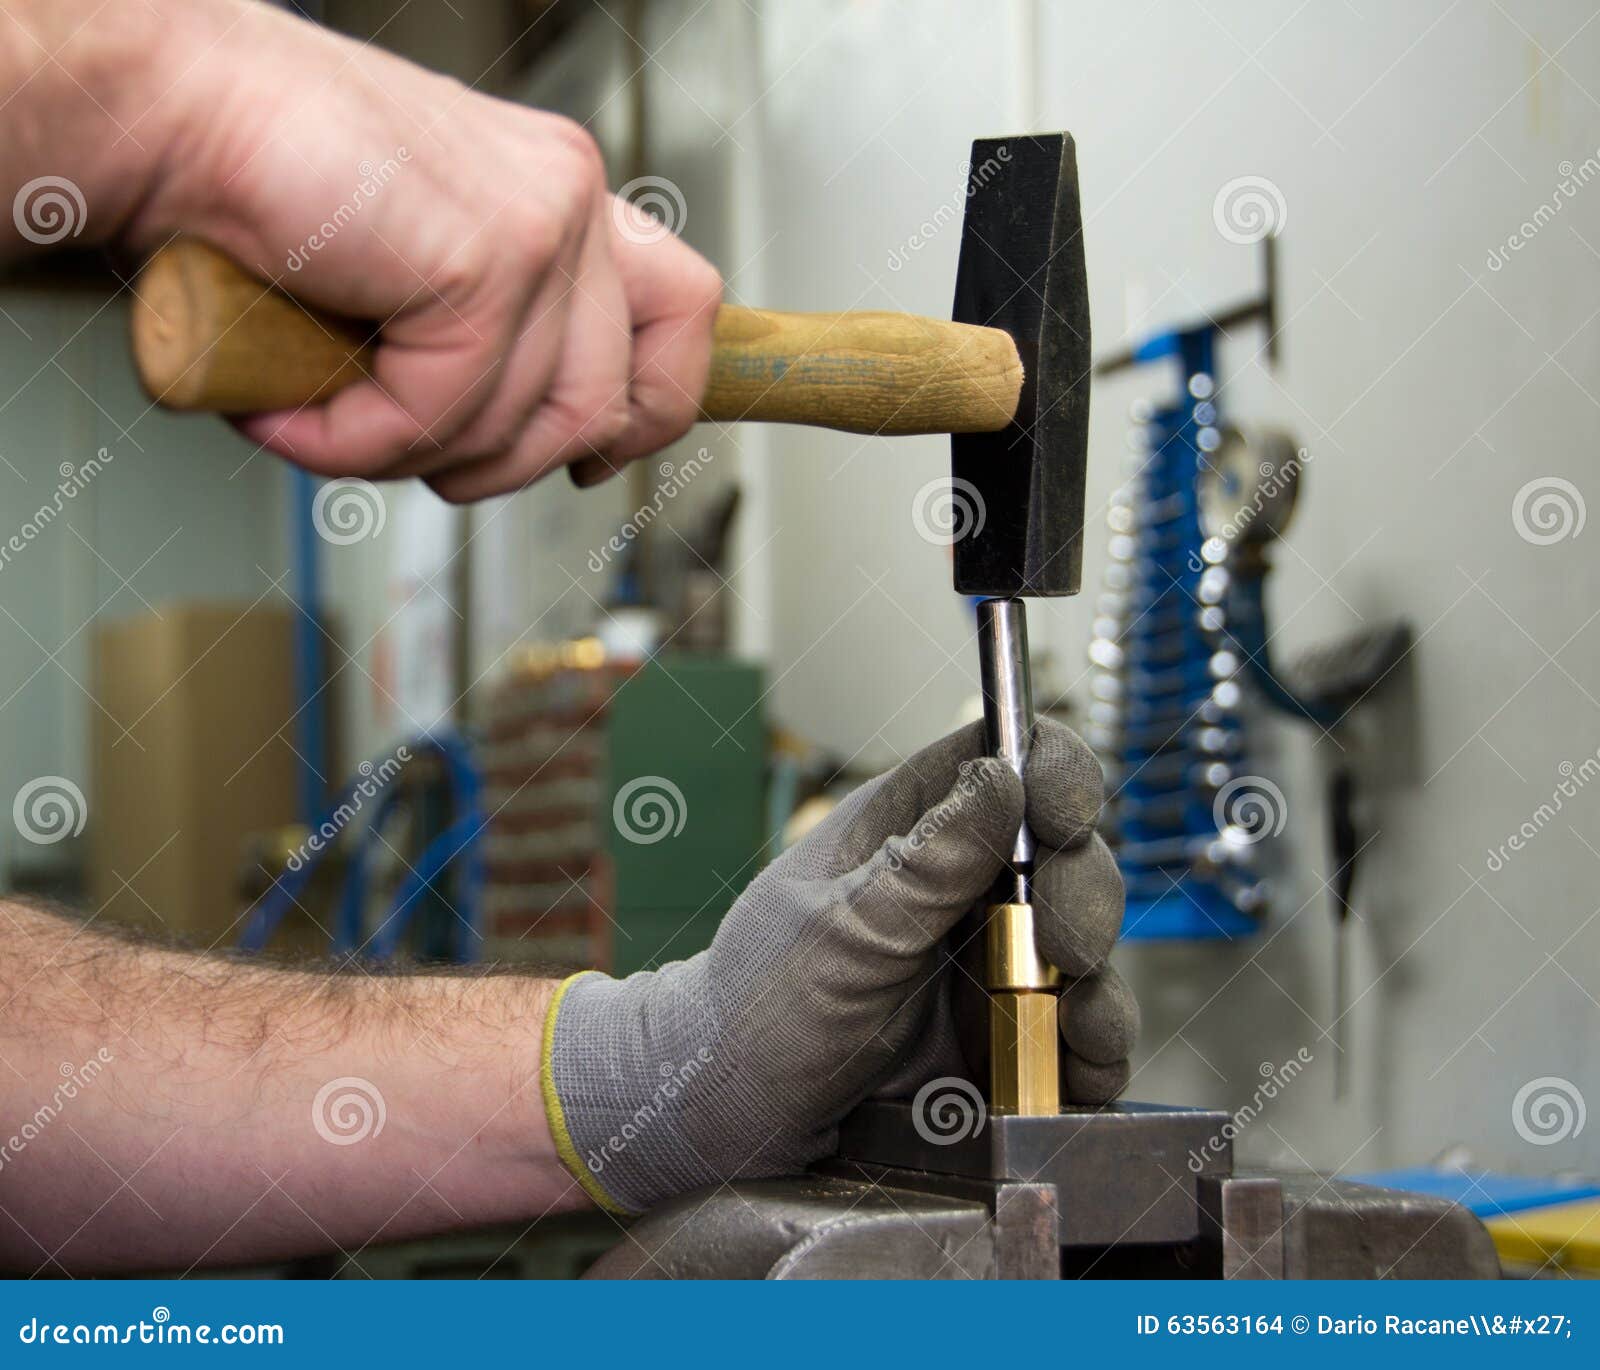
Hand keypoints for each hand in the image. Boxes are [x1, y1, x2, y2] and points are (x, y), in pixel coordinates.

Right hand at [125, 1, 721, 496]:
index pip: (681, 315)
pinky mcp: (487, 258)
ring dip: (414, 459)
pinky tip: (293, 414)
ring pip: (528, 426)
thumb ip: (481, 332)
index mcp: (561, 195)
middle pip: (613, 399)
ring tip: (322, 424)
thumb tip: (513, 438)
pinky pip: (444, 415)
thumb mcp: (410, 272)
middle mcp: (568, 197)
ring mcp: (540, 222)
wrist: (165, 113)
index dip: (649, 408)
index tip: (589, 464)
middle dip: (510, 464)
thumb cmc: (260, 186)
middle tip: (414, 456)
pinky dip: (357, 442)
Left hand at [542, 718, 1134, 1214]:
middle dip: (1083, 890)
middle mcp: (959, 887)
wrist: (730, 1120)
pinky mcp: (1003, 1039)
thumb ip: (926, 864)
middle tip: (1065, 940)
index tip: (1067, 811)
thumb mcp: (840, 931)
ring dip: (1099, 980)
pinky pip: (1074, 1034)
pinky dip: (1092, 1051)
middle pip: (1064, 852)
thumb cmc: (758, 1007)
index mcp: (909, 828)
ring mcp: (986, 964)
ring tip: (1079, 1023)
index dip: (1053, 769)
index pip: (1004, 759)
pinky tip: (1079, 1070)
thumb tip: (1003, 773)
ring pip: (1084, 947)